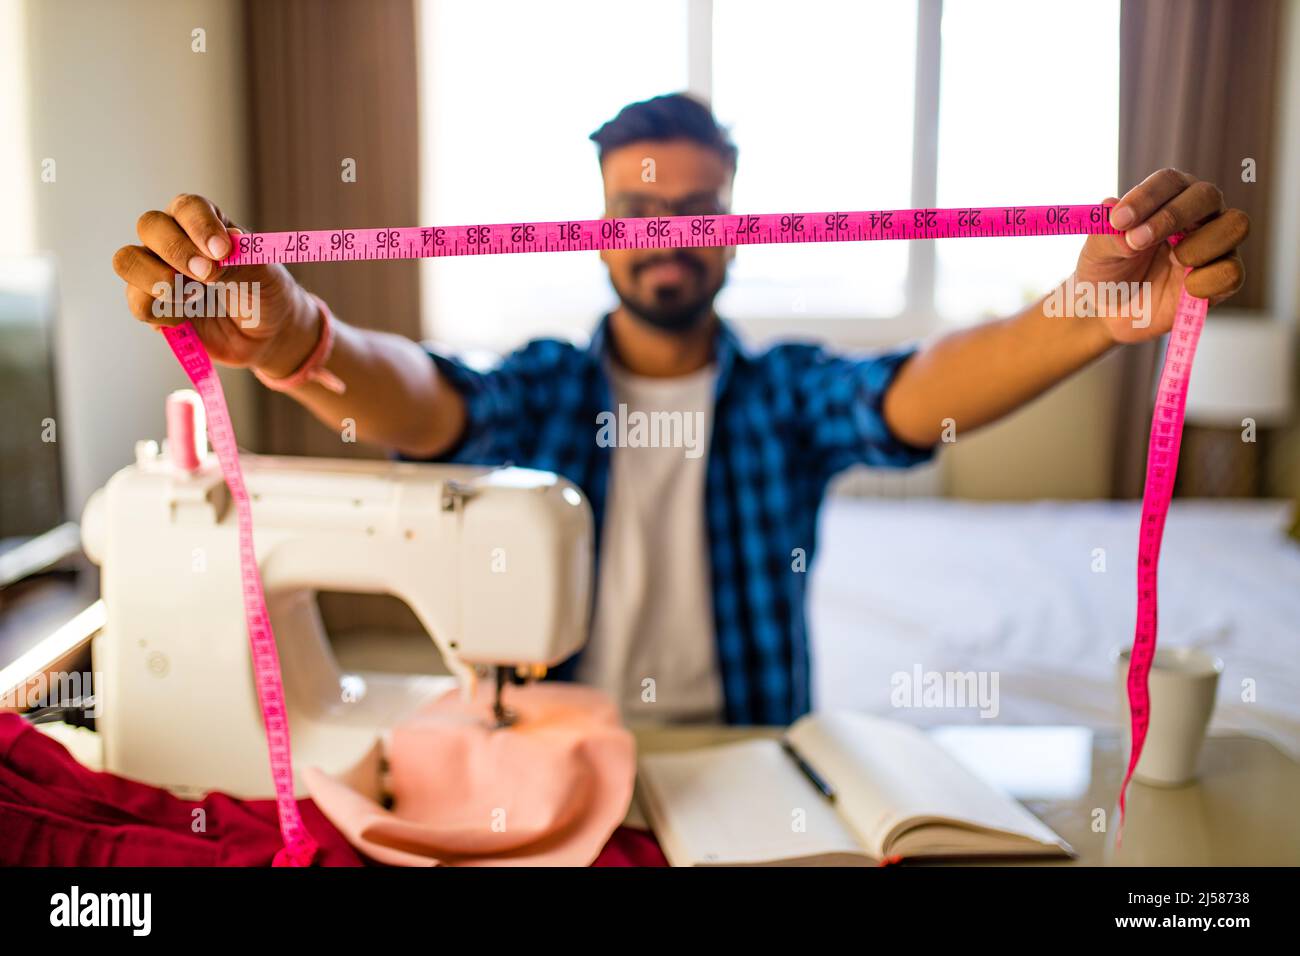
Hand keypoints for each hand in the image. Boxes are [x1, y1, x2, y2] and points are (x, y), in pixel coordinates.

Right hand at [112, 194, 320, 374]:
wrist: (267, 332)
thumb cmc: (264, 292)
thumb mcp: (262, 274)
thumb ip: (239, 260)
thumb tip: (217, 253)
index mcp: (201, 222)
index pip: (186, 207)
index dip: (199, 225)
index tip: (222, 250)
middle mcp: (172, 240)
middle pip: (149, 226)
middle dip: (176, 250)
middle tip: (208, 275)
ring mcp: (157, 271)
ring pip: (128, 260)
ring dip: (158, 279)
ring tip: (194, 296)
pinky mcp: (151, 305)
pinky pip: (137, 302)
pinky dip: (163, 312)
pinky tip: (188, 318)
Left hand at [1073, 169, 1247, 344]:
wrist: (1112, 315)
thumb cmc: (1108, 273)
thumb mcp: (1096, 254)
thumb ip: (1106, 234)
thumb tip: (1112, 208)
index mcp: (1168, 198)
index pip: (1169, 182)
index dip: (1146, 197)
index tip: (1119, 220)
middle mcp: (1199, 215)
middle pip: (1207, 195)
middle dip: (1172, 215)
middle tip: (1137, 240)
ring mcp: (1215, 245)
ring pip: (1235, 224)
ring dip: (1198, 244)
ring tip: (1171, 260)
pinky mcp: (1222, 278)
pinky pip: (1232, 271)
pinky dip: (1207, 280)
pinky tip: (1184, 289)